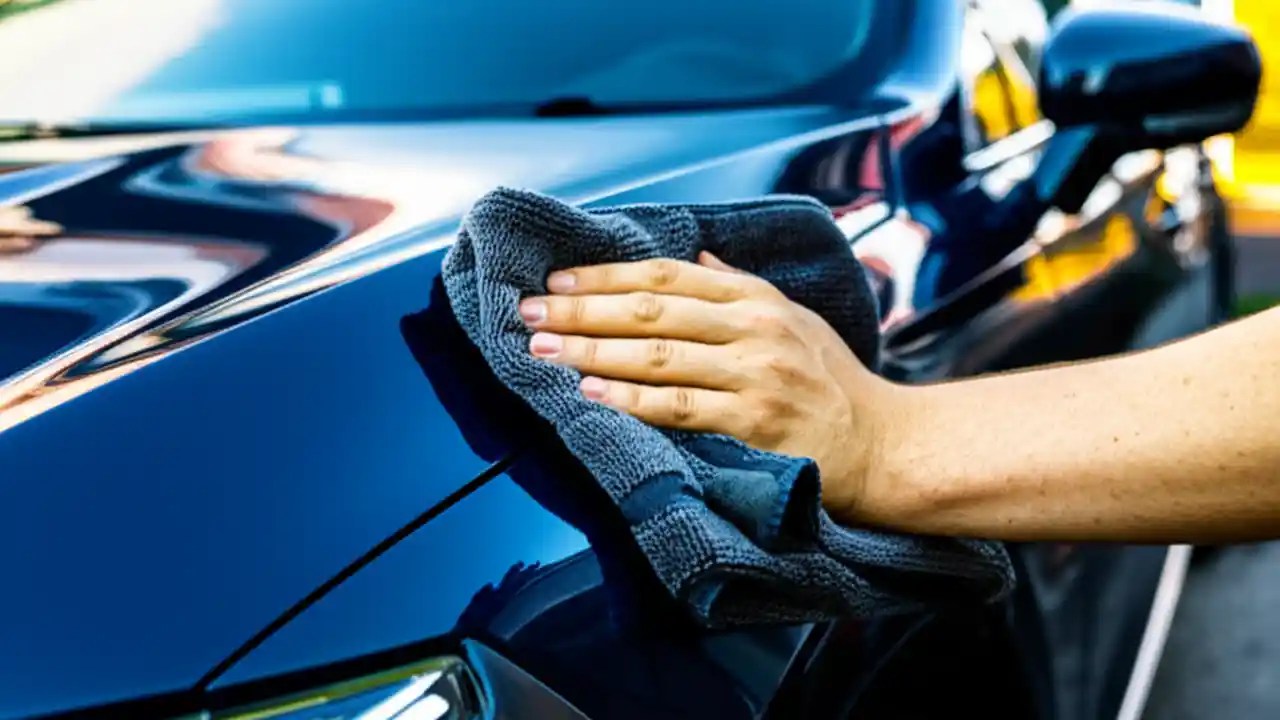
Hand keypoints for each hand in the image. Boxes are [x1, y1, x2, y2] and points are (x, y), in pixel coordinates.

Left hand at [517, 252, 896, 518]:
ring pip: (657, 355)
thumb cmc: (833, 382)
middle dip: (583, 310)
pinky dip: (631, 400)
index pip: (667, 274)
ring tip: (544, 351)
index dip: (607, 275)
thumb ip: (740, 285)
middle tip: (530, 312)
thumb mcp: (794, 317)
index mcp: (756, 298)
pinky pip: (679, 407)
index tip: (558, 279)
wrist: (884, 444)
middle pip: (651, 310)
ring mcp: (754, 376)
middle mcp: (754, 329)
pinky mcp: (753, 424)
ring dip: (593, 352)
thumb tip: (697, 253)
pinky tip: (591, 395)